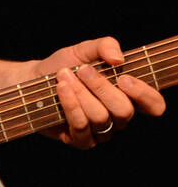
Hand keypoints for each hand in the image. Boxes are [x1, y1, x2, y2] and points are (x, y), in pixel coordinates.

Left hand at [32, 36, 165, 147]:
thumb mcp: (84, 50)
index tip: (123, 78)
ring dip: (80, 93)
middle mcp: (118, 117)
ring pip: (100, 117)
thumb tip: (118, 58)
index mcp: (128, 95)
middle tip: (83, 70)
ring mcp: (100, 132)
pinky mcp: (80, 140)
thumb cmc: (64, 65)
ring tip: (64, 76)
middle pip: (124, 111)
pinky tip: (61, 90)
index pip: (154, 105)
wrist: (32, 80)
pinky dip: (70, 105)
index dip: (144, 95)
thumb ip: (104, 46)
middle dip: (101, 87)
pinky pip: (81, 127)